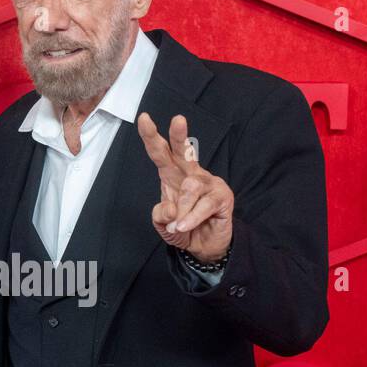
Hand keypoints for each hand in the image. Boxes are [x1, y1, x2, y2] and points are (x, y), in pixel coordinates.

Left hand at [137, 112, 233, 262]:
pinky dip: (191, 218)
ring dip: (181, 210)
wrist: (206, 247)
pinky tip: (184, 227)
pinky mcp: (222, 196)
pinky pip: (204, 205)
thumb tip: (169, 208)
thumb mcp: (164, 226)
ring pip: (191, 187)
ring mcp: (209, 184)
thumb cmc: (185, 230)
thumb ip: (160, 216)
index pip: (161, 153)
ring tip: (178, 226)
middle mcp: (191, 174)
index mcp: (173, 175)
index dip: (152, 137)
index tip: (144, 119)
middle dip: (179, 135)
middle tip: (178, 120)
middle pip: (184, 152)